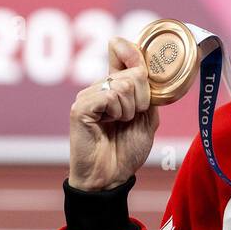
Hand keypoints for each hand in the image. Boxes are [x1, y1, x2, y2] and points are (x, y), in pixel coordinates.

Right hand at [67, 37, 159, 190]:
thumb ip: (149, 92)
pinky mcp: (81, 107)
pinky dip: (117, 112)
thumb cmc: (127, 150)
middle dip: (143, 98)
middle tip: (131, 118)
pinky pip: (110, 96)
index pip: (123, 54)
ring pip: (123, 84)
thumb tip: (145, 68)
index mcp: (114, 87)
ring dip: (130, 110)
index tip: (142, 62)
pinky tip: (108, 124)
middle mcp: (99, 87)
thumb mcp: (148, 118)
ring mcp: (88, 96)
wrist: (111, 177)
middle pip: (133, 72)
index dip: (134, 52)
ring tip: (119, 124)